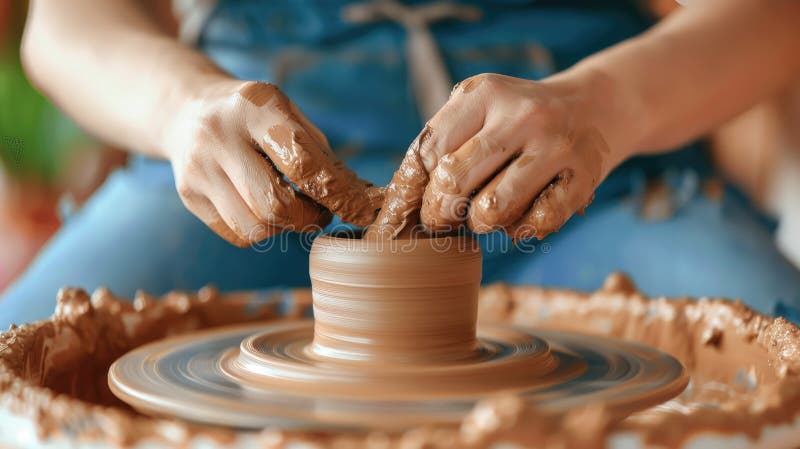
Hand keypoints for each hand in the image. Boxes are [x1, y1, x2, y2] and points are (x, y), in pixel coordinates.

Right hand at [162, 80, 382, 245]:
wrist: (188, 110)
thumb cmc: (256, 117)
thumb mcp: (290, 116)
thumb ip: (322, 156)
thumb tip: (361, 200)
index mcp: (254, 108)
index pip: (301, 162)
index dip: (336, 193)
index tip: (361, 210)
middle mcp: (219, 136)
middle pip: (273, 205)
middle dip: (309, 218)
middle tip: (322, 212)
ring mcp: (198, 168)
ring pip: (254, 227)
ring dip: (285, 228)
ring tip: (295, 210)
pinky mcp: (188, 195)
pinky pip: (236, 234)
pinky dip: (262, 230)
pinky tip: (267, 211)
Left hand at [373, 73, 624, 240]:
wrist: (594, 107)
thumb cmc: (516, 119)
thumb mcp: (479, 111)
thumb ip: (441, 144)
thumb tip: (395, 199)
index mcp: (484, 94)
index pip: (429, 151)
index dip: (414, 190)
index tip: (412, 208)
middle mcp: (521, 115)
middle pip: (453, 182)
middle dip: (439, 213)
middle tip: (442, 220)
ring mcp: (555, 147)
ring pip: (491, 211)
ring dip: (479, 224)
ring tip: (483, 214)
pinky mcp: (582, 179)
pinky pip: (533, 225)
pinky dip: (518, 231)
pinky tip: (520, 216)